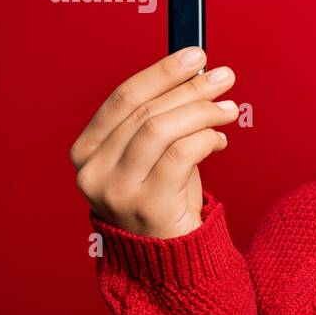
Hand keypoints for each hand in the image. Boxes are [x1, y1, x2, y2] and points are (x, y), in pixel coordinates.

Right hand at [69, 47, 238, 238]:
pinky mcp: (146, 207)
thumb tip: (197, 74)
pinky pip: (180, 155)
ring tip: (228, 109)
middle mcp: (92, 171)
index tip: (195, 55)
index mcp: (87, 151)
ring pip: (161, 129)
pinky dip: (205, 139)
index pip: (123, 98)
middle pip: (145, 111)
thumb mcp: (153, 155)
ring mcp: (115, 191)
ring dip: (201, 111)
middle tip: (224, 77)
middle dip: (189, 88)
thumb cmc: (163, 198)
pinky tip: (219, 140)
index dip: (161, 73)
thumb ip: (162, 119)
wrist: (168, 259)